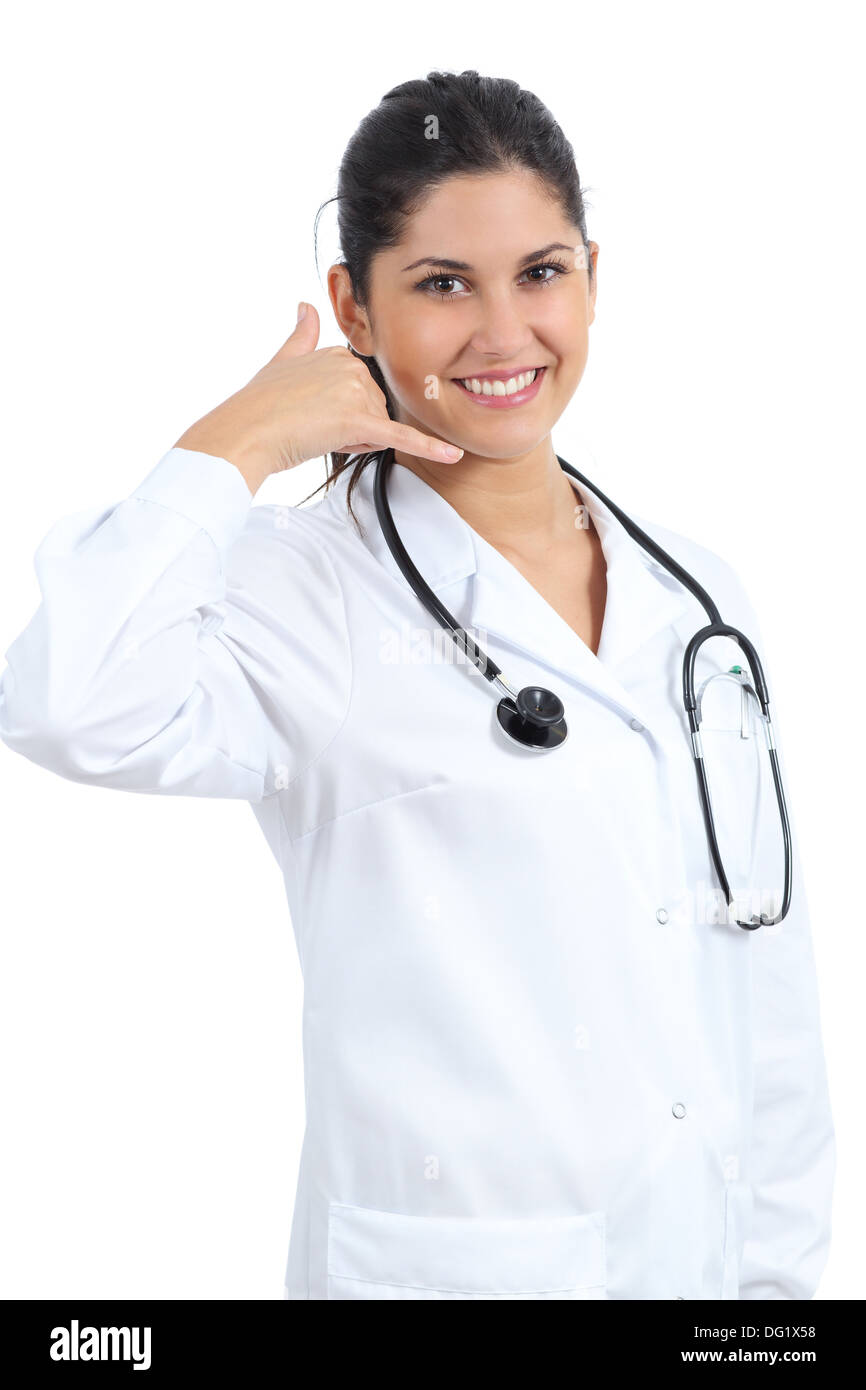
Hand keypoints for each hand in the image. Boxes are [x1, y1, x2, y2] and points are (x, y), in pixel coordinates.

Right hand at [174, 303, 463, 488]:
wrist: (244, 433)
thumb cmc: (258, 406)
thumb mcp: (281, 361)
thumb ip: (300, 335)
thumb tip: (305, 306)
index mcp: (337, 352)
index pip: (361, 394)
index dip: (341, 414)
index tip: (310, 416)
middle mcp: (349, 366)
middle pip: (373, 412)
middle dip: (351, 430)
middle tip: (311, 429)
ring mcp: (355, 391)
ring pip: (376, 430)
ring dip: (353, 442)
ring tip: (316, 436)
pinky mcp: (359, 420)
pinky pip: (400, 437)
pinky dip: (428, 448)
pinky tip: (452, 456)